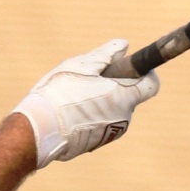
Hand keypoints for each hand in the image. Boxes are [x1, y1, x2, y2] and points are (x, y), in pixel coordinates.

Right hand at [13, 39, 160, 168]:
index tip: (129, 67)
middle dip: (114, 88)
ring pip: (112, 112)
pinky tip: (67, 115)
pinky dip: (88, 118)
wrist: (37, 131)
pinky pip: (98, 125)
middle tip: (89, 81)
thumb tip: (124, 46)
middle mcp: (123, 118)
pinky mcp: (94, 144)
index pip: (151, 84)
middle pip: (128, 98)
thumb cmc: (60, 94)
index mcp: (124, 97)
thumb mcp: (81, 66)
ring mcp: (109, 134)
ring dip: (99, 103)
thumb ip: (106, 55)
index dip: (144, 73)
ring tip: (72, 99)